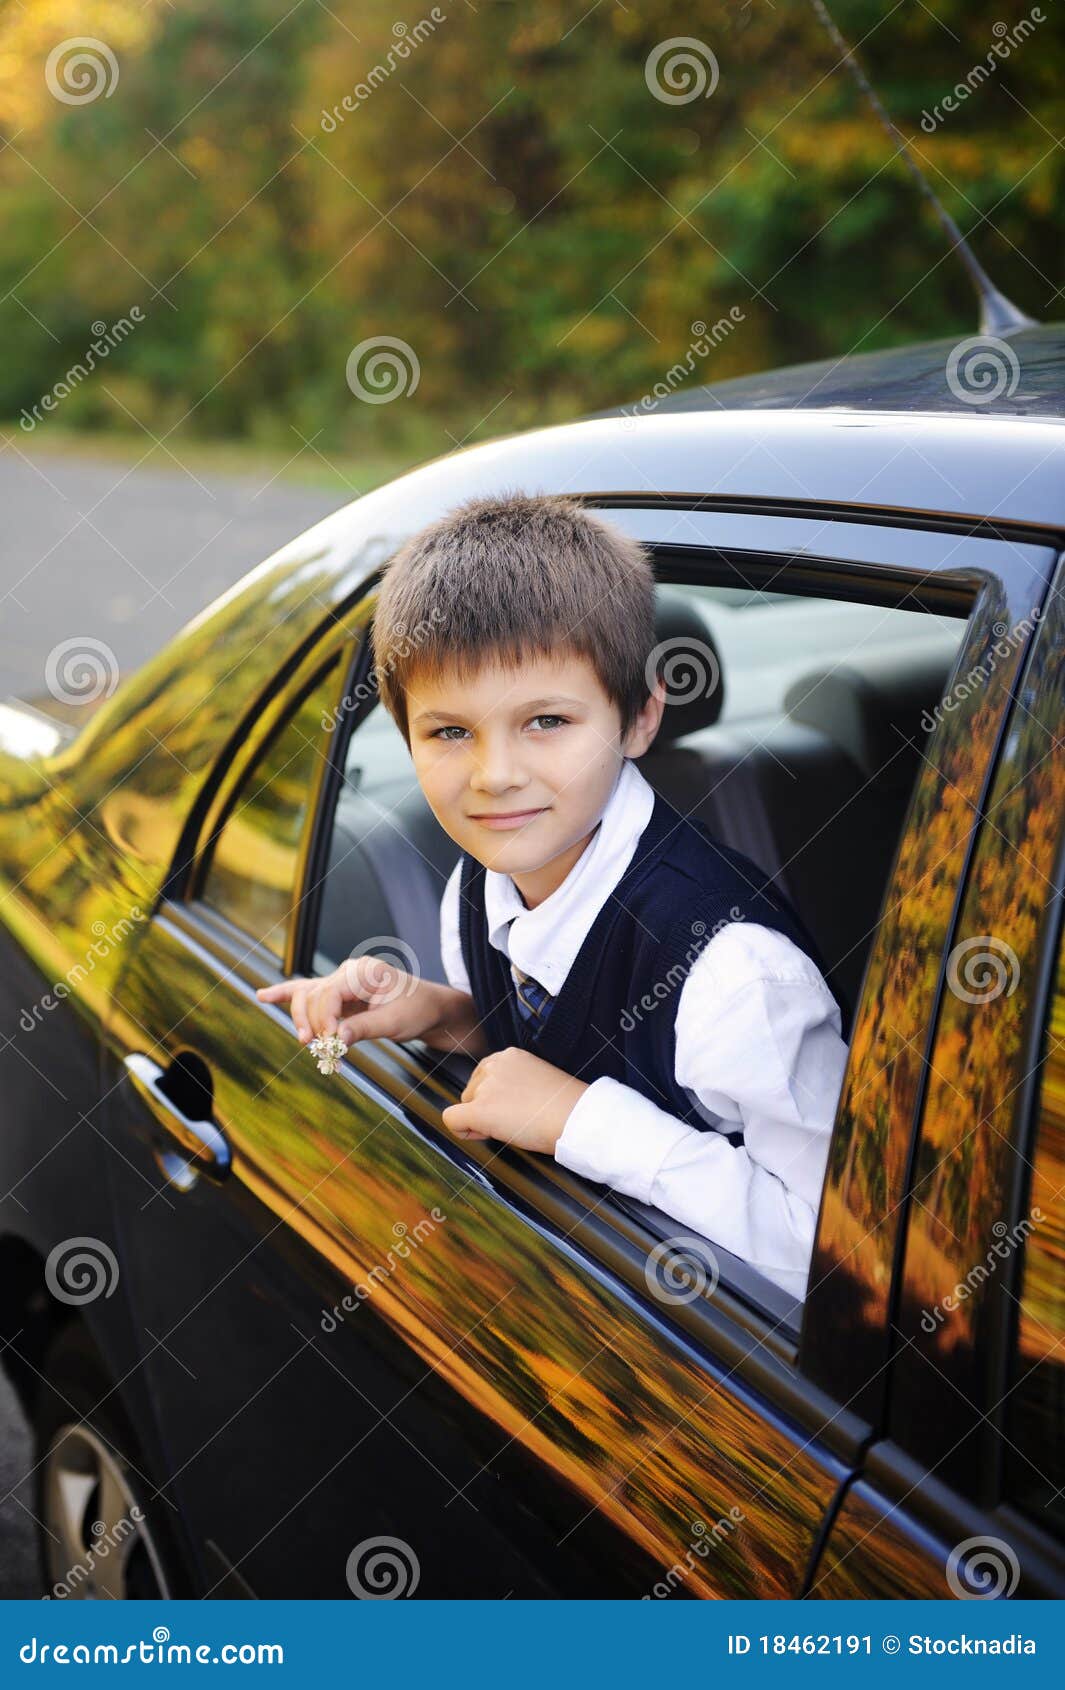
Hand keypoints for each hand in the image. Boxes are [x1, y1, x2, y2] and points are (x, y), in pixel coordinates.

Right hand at [256, 956, 448, 1047]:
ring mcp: (342, 982)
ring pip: (307, 996)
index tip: (330, 1043)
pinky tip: (262, 996)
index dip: (324, 1019)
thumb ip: (364, 1028)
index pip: (329, 992)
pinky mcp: (339, 996)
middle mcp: (349, 972)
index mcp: (364, 971)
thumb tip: (336, 1038)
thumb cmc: (418, 1011)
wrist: (431, 1009)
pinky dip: (286, 996)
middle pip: (312, 994)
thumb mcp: (396, 1022)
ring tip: (307, 1041)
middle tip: (319, 1048)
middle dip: (312, 1022)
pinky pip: (309, 996)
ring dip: (303, 1021)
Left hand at [441, 1047, 588, 1154]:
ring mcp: (486, 1087)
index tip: (514, 1108)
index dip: (493, 1097)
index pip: (484, 1076)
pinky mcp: (481, 1109)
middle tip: (513, 1121)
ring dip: (481, 1121)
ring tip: (511, 1127)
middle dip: (485, 1109)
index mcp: (509, 1056)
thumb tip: (498, 1105)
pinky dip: (462, 1131)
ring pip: (464, 1106)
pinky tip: (484, 1134)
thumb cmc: (565, 1106)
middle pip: (472, 1091)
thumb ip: (514, 1085)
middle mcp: (494, 1065)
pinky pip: (452, 1119)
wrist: (577, 1117)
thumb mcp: (536, 1082)